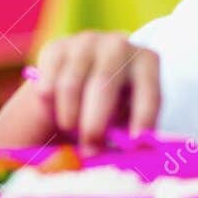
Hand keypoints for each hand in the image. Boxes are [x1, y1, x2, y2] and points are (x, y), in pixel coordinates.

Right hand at [24, 31, 160, 153]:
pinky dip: (49, 102)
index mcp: (147, 62)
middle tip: (89, 149)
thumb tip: (130, 155)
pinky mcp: (57, 47)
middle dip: (95, 121)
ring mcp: (85, 42)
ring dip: (69, 115)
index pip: (149, 91)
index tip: (135, 143)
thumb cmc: (113, 107)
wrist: (81, 80)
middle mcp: (119, 45)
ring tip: (71, 130)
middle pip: (105, 83)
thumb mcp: (128, 119)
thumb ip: (130, 135)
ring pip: (70, 85)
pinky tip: (55, 110)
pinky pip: (48, 80)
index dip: (143, 118)